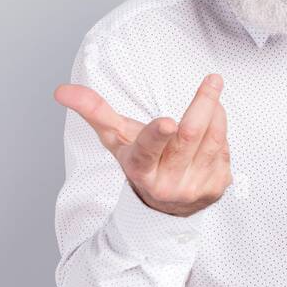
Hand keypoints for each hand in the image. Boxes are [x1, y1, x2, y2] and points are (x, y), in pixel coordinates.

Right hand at [54, 73, 230, 216]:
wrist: (164, 207)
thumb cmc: (141, 163)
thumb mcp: (116, 140)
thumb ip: (93, 111)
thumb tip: (61, 91)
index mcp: (140, 168)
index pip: (147, 150)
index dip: (157, 135)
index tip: (168, 122)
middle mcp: (166, 182)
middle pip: (190, 136)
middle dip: (203, 103)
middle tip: (213, 80)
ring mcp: (193, 187)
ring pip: (213, 138)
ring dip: (215, 112)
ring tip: (211, 98)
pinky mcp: (216, 188)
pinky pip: (225, 149)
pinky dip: (221, 131)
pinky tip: (213, 128)